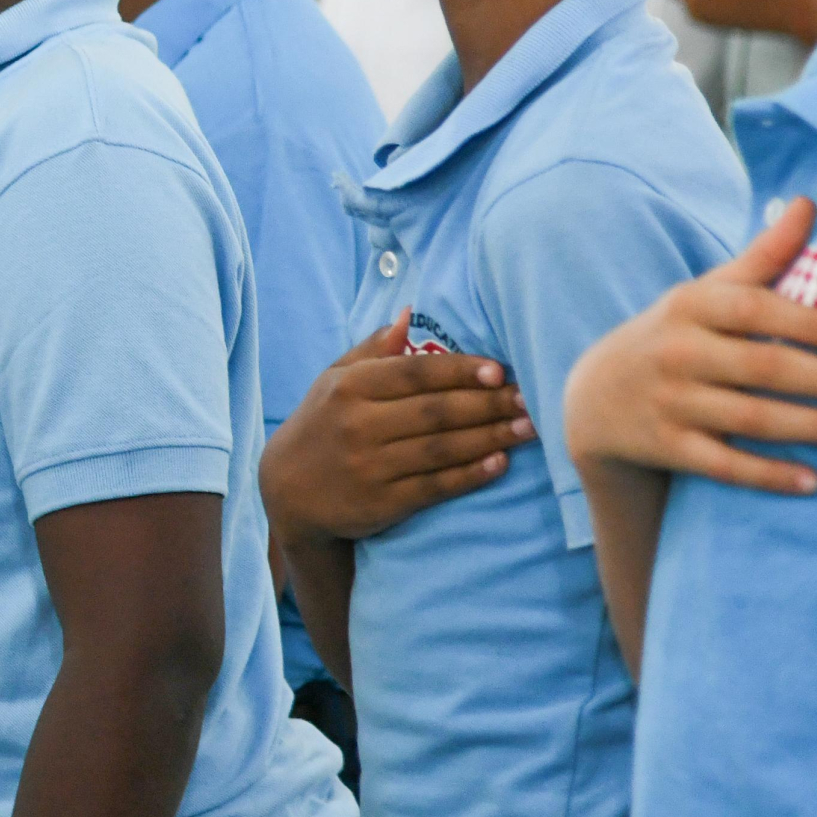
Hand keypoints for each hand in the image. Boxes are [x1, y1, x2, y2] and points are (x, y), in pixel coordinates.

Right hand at [261, 315, 534, 543]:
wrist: (287, 490)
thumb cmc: (322, 423)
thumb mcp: (333, 379)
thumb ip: (374, 349)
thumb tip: (410, 313)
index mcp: (350, 387)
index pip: (414, 373)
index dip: (460, 370)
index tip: (499, 369)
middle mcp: (358, 425)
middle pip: (436, 411)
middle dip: (489, 403)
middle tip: (529, 398)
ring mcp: (370, 466)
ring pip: (441, 448)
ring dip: (490, 437)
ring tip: (528, 428)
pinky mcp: (381, 504)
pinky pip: (434, 487)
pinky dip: (470, 475)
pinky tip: (500, 463)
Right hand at [565, 197, 816, 496]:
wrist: (595, 398)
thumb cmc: (675, 335)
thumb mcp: (707, 292)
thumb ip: (763, 255)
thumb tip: (811, 203)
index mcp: (692, 306)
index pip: (755, 311)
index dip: (808, 323)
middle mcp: (678, 353)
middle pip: (764, 369)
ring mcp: (671, 403)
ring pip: (752, 420)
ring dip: (816, 428)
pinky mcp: (668, 448)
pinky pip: (725, 466)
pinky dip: (769, 475)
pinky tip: (814, 481)